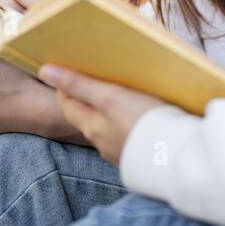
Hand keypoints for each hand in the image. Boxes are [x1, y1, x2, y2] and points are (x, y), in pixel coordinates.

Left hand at [38, 64, 166, 164]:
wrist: (179, 154)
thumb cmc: (143, 120)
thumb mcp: (109, 96)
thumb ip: (78, 84)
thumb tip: (45, 72)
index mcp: (92, 127)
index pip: (67, 105)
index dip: (64, 86)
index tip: (69, 69)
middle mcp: (102, 143)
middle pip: (86, 117)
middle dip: (85, 99)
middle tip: (92, 78)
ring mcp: (122, 152)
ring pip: (106, 128)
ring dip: (107, 113)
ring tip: (117, 96)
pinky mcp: (140, 156)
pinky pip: (126, 137)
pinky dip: (126, 125)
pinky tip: (139, 119)